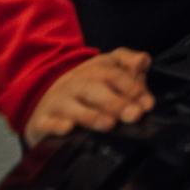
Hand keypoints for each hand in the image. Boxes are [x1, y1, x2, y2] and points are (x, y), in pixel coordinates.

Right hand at [24, 48, 153, 144]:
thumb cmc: (87, 87)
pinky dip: (57, 125)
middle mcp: (75, 83)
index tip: (146, 103)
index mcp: (95, 70)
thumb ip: (130, 67)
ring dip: (91, 115)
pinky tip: (68, 128)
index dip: (132, 86)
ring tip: (108, 124)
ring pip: (73, 106)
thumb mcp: (110, 70)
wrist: (46, 99)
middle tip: (133, 115)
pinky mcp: (43, 121)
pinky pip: (47, 123)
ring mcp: (58, 101)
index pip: (114, 73)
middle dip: (116, 102)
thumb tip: (143, 61)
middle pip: (94, 88)